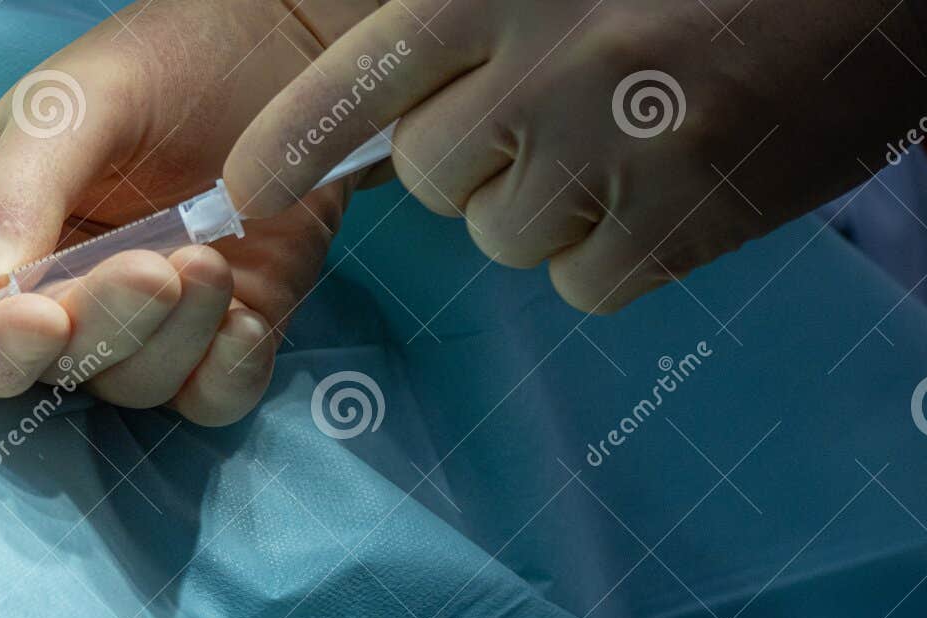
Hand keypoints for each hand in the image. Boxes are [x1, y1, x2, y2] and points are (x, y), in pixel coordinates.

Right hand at [0, 0, 377, 424]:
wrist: (281, 51)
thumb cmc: (161, 60)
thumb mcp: (70, 103)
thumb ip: (12, 198)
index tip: (46, 319)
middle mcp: (50, 296)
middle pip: (48, 372)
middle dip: (106, 327)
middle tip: (160, 267)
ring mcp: (137, 326)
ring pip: (133, 388)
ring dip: (176, 336)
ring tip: (211, 257)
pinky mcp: (214, 341)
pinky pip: (209, 401)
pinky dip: (226, 374)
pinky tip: (244, 317)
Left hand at [227, 0, 926, 313]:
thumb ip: (465, 17)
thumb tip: (384, 107)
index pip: (357, 84)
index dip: (291, 145)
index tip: (242, 192)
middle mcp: (543, 67)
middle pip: (430, 177)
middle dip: (470, 160)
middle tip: (552, 109)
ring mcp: (615, 150)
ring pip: (504, 237)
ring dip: (548, 206)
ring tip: (629, 135)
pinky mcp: (683, 220)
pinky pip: (585, 283)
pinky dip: (615, 254)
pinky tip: (668, 185)